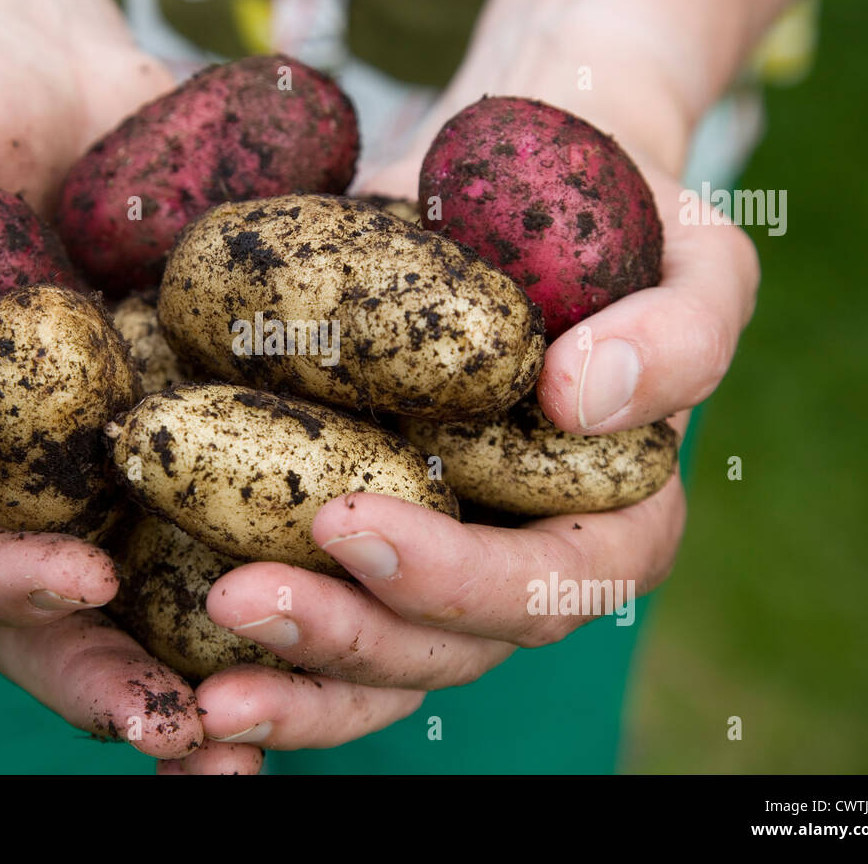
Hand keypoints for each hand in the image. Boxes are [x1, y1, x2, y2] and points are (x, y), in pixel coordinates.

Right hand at [0, 0, 218, 759]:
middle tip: (190, 731)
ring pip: (158, 587)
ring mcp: (116, 459)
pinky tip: (363, 582)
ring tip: (283, 715)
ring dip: (217, 662)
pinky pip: (243, 497)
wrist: (36, 58)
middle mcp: (23, 482)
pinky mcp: (202, 417)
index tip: (80, 577)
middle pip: (53, 617)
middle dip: (113, 679)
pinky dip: (293, 552)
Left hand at [193, 33, 758, 761]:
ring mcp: (432, 549)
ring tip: (201, 679)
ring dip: (286, 672)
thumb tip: (583, 399)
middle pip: (443, 649)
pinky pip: (310, 596)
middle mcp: (518, 557)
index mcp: (612, 524)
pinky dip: (251, 642)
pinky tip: (174, 649)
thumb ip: (678, 334)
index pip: (550, 588)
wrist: (511, 188)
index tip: (353, 524)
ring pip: (369, 656)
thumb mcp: (693, 257)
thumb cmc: (623, 221)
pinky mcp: (351, 516)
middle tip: (239, 600)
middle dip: (343, 639)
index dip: (458, 582)